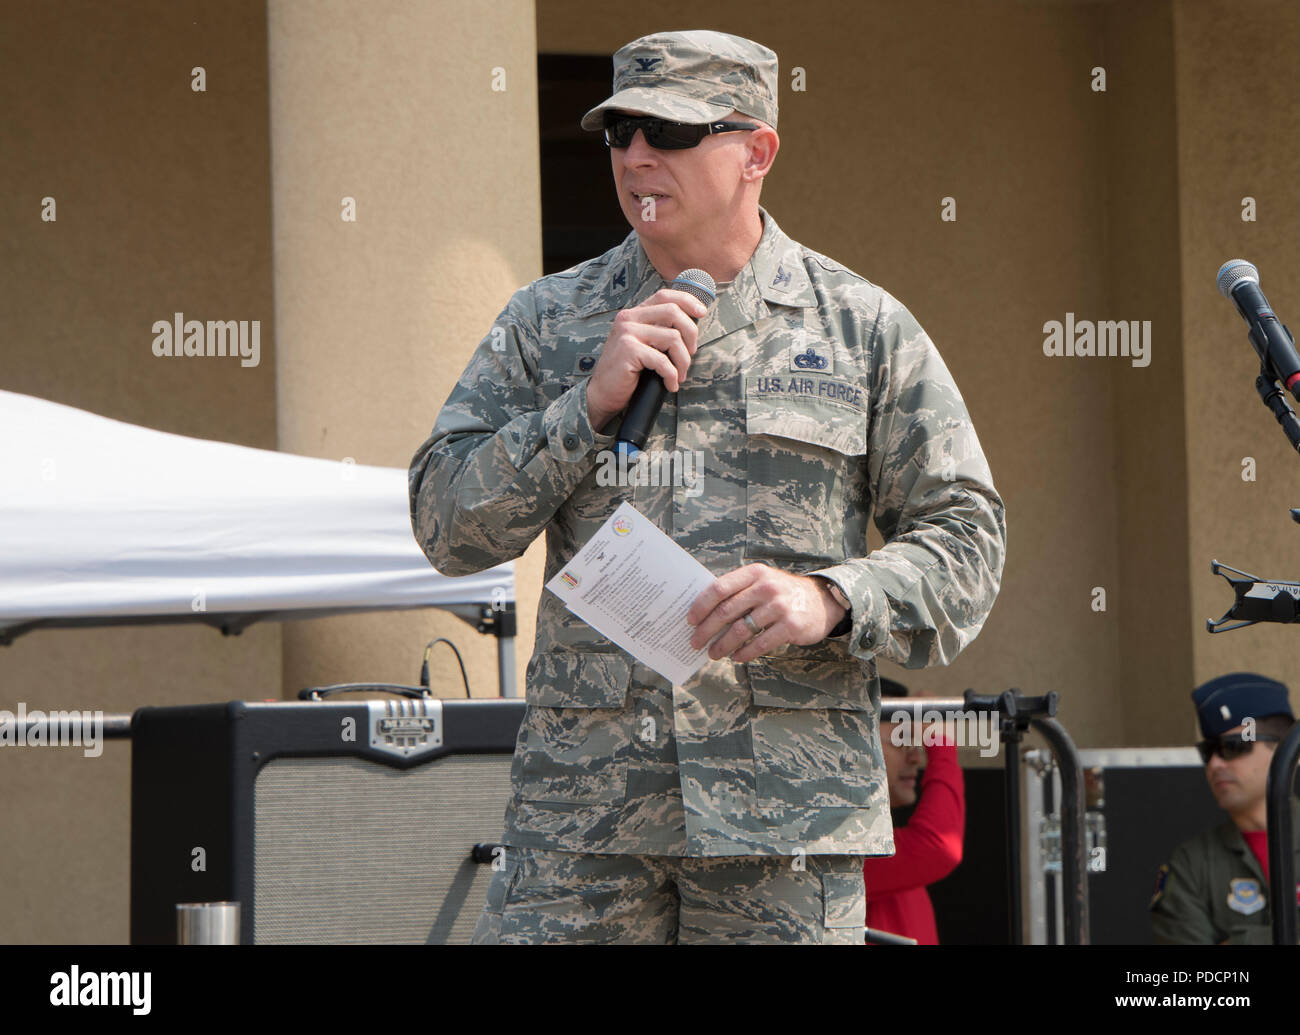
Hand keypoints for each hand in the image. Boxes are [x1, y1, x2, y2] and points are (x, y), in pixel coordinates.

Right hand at [585, 287, 708, 430]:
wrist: (603, 393)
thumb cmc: (628, 372)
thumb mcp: (643, 345)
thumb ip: (659, 331)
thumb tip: (692, 324)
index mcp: (634, 314)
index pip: (665, 296)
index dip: (687, 301)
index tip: (702, 313)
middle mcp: (628, 319)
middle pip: (673, 312)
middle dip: (691, 334)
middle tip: (691, 354)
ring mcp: (627, 333)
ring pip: (673, 338)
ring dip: (683, 360)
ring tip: (680, 375)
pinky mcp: (628, 350)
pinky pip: (663, 361)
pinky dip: (672, 375)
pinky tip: (670, 384)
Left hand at [686, 565, 847, 663]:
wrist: (823, 601)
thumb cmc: (783, 593)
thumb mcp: (762, 581)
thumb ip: (738, 591)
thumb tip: (704, 612)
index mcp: (755, 573)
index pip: (720, 588)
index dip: (701, 606)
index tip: (690, 620)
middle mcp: (766, 587)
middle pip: (727, 611)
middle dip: (706, 630)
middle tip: (695, 642)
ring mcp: (780, 606)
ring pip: (741, 630)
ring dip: (723, 645)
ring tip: (714, 654)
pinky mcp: (791, 626)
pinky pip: (760, 644)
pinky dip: (744, 653)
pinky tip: (736, 657)